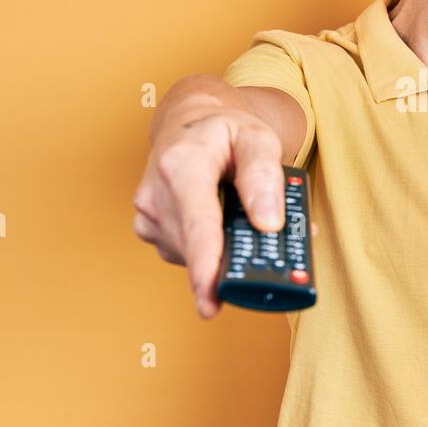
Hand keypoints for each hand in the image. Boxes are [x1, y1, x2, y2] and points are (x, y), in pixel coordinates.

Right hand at [132, 105, 285, 318]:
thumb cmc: (223, 132)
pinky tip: (228, 227)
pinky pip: (190, 255)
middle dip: (238, 261)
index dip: (205, 268)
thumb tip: (268, 223)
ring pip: (197, 257)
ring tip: (250, 222)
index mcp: (181, 166)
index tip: (212, 302)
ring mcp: (150, 218)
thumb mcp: (257, 137)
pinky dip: (214, 249)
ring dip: (228, 252)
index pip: (197, 226)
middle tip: (277, 259)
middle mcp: (156, 196)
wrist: (188, 124)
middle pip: (201, 249)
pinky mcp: (152, 233)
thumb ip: (266, 176)